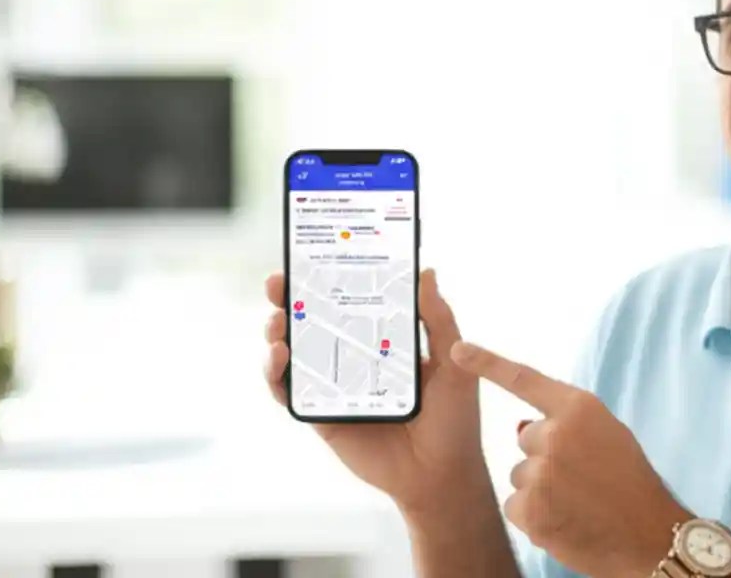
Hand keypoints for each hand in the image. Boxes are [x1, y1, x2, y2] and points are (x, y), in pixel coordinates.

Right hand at [262, 269, 488, 517]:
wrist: (442, 474)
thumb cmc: (454, 418)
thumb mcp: (454, 361)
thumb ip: (439, 319)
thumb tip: (427, 271)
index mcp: (383, 339)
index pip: (349, 300)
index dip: (327, 279)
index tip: (311, 257)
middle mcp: (353, 357)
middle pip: (312, 321)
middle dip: (288, 298)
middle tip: (277, 282)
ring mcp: (335, 386)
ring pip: (294, 352)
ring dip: (278, 332)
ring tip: (278, 322)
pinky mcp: (322, 416)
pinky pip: (291, 392)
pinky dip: (277, 374)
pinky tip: (280, 358)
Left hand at [450, 341, 691, 577]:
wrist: (648, 535)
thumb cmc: (630, 483)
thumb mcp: (608, 434)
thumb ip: (567, 422)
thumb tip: (520, 425)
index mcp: (579, 408)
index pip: (523, 379)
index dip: (487, 362)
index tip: (458, 350)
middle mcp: (556, 433)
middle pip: (524, 437)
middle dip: (543, 456)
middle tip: (578, 477)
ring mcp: (541, 471)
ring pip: (519, 475)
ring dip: (539, 489)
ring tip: (576, 502)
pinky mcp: (530, 508)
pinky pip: (514, 505)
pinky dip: (533, 516)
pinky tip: (562, 520)